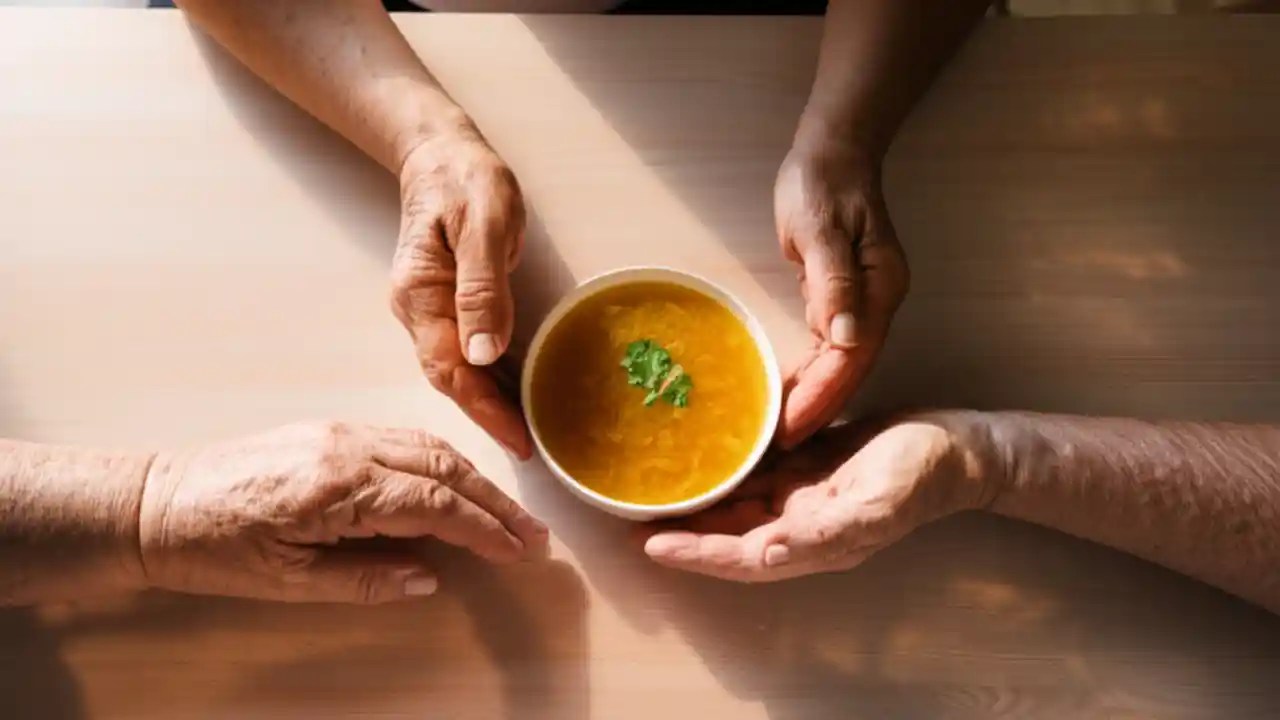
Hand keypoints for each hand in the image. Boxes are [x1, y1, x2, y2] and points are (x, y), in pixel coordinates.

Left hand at [139, 421, 547, 603]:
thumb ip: (365, 578)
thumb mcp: (288, 581)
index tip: (519, 550)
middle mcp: (345, 447)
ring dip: (473, 479)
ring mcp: (337, 432)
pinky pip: (401, 440)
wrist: (156, 502)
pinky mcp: (328, 430)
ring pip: (426, 446)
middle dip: (494, 501)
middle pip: (442, 466)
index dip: (483, 528)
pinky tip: (456, 484)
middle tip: (532, 533)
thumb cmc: (212, 548)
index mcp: (336, 486)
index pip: (433, 503)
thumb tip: (428, 579)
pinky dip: (440, 462)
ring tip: (506, 514)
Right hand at [390, 129, 531, 457]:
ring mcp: (427, 310)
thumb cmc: (466, 180)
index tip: (517, 441)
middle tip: (529, 448)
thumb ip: (482, 288)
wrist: (441, 154)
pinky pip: (464, 351)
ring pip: (457, 370)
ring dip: (489, 402)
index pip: (450, 369)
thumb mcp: (482, 225)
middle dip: (488, 417)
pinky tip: (515, 391)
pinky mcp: (443, 305)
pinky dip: (489, 377)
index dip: (485, 410)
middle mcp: (417, 310)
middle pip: (451, 379)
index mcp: (421, 295)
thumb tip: (483, 352)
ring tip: (527, 431)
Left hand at [643, 413, 994, 581]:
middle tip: (630, 516)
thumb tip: (771, 552)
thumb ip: (828, 531)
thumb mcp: (879, 501)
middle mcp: (799, 523)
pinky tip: (704, 451)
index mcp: (812, 539)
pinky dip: (728, 467)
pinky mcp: (809, 467)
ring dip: (699, 500)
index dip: (695, 554)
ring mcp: (804, 496)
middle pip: (728, 535)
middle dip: (683, 531)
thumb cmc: (921, 473)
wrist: (957, 446)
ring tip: (654, 486)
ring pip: (738, 504)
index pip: (739, 555)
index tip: (650, 545)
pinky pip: (757, 471)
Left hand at [773, 142, 909, 447]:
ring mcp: (865, 301)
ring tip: (780, 434)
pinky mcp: (845, 299)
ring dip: (815, 399)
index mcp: (880, 286)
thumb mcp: (821, 228)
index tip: (792, 429)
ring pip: (841, 364)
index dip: (823, 396)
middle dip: (818, 410)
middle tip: (779, 448)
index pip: (852, 356)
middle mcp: (879, 300)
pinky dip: (812, 375)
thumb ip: (833, 280)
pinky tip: (788, 396)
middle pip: (850, 369)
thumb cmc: (822, 183)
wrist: (833, 153)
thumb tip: (844, 335)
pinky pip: (830, 348)